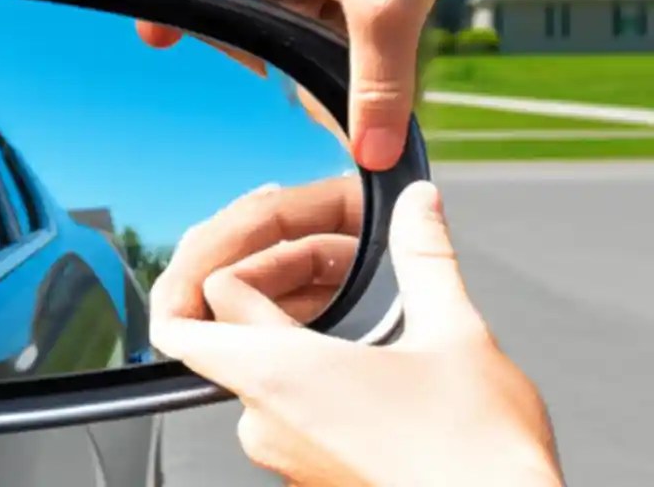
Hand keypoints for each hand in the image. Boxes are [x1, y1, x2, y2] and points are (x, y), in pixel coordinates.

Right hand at [122, 0, 481, 170]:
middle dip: (251, 45)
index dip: (151, 10)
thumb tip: (370, 156)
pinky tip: (366, 30)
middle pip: (217, 0)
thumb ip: (377, 87)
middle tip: (284, 75)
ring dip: (298, 33)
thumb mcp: (389, 3)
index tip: (168, 48)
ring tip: (345, 51)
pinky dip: (327, 15)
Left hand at [151, 182, 562, 486]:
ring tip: (358, 292)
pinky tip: (365, 347)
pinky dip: (310, 362)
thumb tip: (419, 205)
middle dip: (274, 276)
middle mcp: (263, 420)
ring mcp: (283, 455)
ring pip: (258, 365)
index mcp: (277, 376)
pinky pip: (284, 404)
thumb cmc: (479, 462)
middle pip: (224, 327)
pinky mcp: (310, 473)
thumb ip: (423, 258)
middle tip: (334, 253)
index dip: (226, 260)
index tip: (280, 236)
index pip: (185, 309)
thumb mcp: (457, 338)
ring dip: (296, 316)